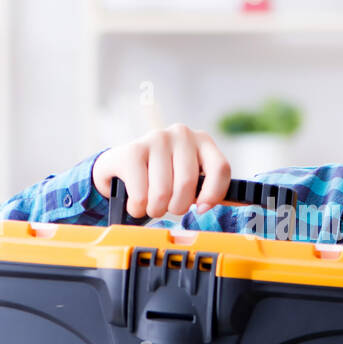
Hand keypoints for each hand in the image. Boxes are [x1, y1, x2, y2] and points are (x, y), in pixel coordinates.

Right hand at [92, 124, 231, 219]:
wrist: (122, 166)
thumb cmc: (163, 176)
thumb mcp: (190, 179)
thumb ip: (208, 190)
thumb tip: (220, 204)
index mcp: (202, 141)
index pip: (220, 168)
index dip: (213, 195)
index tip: (201, 209)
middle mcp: (182, 134)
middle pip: (187, 184)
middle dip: (177, 207)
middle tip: (168, 206)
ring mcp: (157, 138)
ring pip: (163, 193)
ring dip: (155, 209)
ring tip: (151, 204)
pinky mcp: (133, 150)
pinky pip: (141, 195)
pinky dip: (137, 208)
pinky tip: (135, 202)